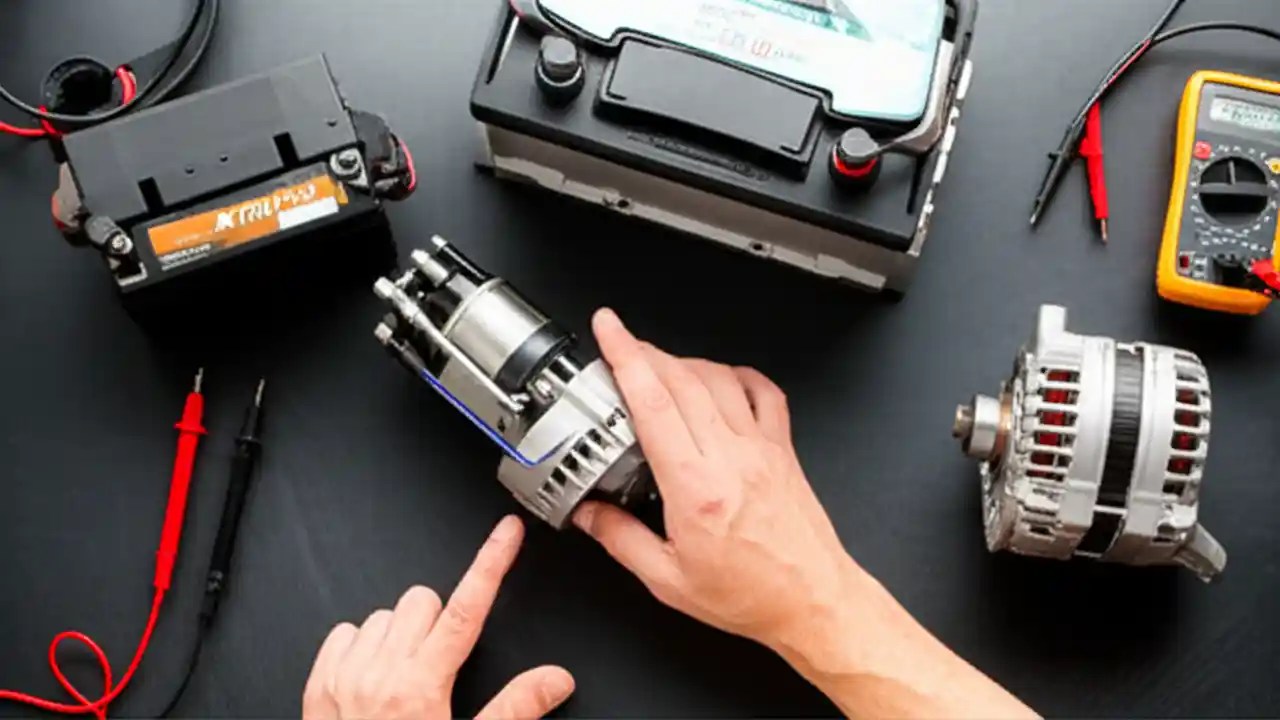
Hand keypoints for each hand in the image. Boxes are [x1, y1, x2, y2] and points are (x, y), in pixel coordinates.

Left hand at [302, 516, 574, 719]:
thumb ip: (515, 708)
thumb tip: (555, 678)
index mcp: (422, 685)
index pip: (466, 607)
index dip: (491, 562)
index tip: (507, 533)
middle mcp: (380, 673)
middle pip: (422, 600)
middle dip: (439, 619)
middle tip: (443, 661)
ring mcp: (345, 677)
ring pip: (383, 614)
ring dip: (401, 634)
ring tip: (408, 676)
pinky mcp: (318, 686)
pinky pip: (344, 633)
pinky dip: (362, 646)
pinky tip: (373, 677)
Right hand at [574, 309, 858, 654]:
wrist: (812, 601)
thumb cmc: (751, 595)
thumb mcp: (668, 580)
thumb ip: (621, 540)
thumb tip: (589, 515)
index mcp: (696, 488)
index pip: (655, 404)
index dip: (627, 358)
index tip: (610, 331)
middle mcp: (731, 458)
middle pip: (683, 380)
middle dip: (646, 351)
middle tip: (621, 344)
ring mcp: (761, 448)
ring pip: (720, 379)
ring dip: (686, 362)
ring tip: (661, 367)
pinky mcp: (783, 449)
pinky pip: (764, 393)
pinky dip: (738, 375)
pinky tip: (721, 379)